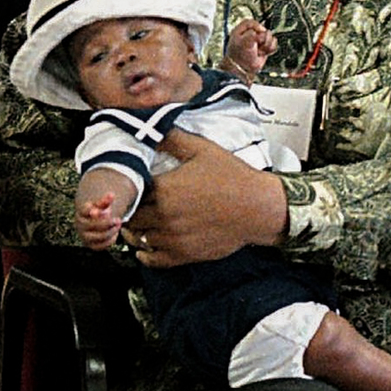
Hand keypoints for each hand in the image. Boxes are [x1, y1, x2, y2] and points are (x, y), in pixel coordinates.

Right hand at [75, 192, 121, 249]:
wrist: (94, 223)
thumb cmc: (99, 212)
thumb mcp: (102, 205)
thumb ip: (106, 201)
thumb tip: (111, 195)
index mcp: (82, 212)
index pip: (85, 210)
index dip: (96, 212)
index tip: (108, 212)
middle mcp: (80, 225)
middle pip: (91, 225)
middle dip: (107, 223)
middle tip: (119, 219)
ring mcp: (84, 236)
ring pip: (97, 236)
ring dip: (111, 231)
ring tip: (119, 225)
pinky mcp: (90, 245)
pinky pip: (100, 246)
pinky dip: (110, 240)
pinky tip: (115, 233)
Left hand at [125, 129, 287, 267]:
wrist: (259, 207)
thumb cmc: (235, 179)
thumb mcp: (204, 150)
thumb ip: (174, 139)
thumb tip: (154, 130)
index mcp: (165, 188)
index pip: (132, 191)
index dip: (132, 189)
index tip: (137, 187)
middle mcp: (164, 215)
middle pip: (131, 216)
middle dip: (133, 210)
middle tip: (138, 206)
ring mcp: (173, 237)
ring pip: (138, 238)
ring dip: (137, 231)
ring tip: (142, 224)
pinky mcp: (183, 253)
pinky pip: (153, 259)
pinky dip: (145, 254)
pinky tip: (146, 247)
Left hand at [223, 18, 276, 78]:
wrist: (243, 70)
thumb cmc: (240, 56)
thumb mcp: (244, 42)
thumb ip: (253, 35)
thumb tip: (264, 32)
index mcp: (241, 31)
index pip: (252, 22)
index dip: (257, 26)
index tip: (260, 32)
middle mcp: (250, 34)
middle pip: (263, 29)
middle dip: (263, 38)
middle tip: (258, 45)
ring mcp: (258, 41)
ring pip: (270, 37)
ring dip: (267, 45)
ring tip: (259, 51)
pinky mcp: (265, 47)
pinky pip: (273, 43)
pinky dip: (270, 48)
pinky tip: (263, 53)